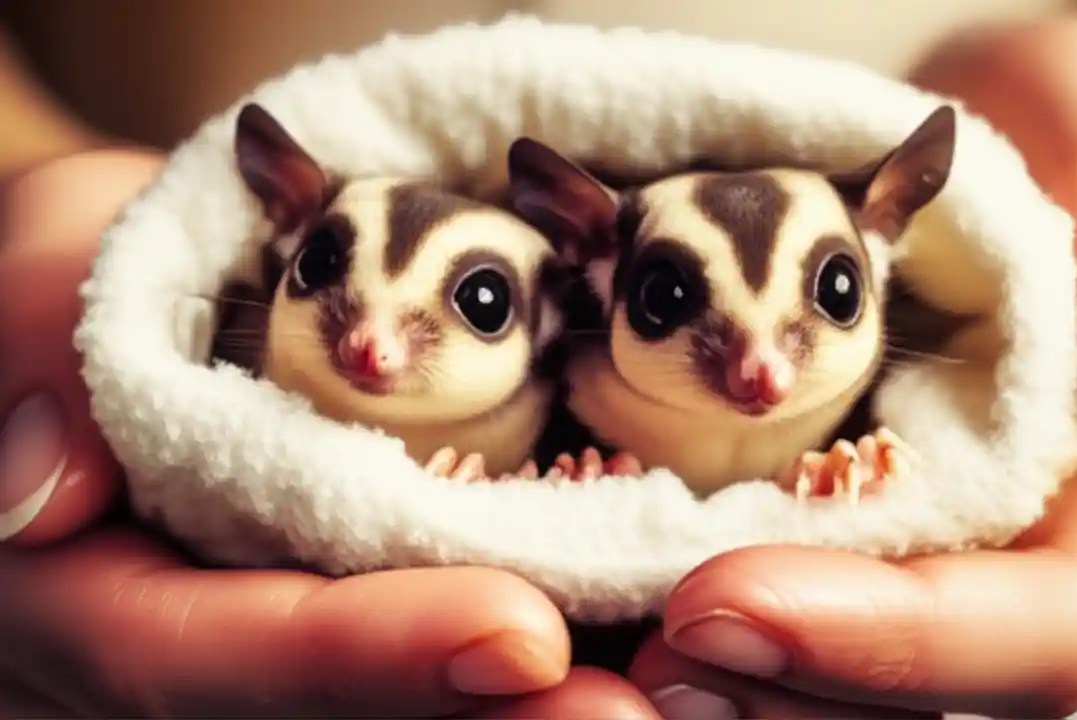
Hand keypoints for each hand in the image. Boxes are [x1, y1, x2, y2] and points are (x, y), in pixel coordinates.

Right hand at [0, 150, 661, 717]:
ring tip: (677, 694)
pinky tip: (653, 650)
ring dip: (538, 710)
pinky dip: (544, 666)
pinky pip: (446, 659)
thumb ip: (32, 336)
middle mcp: (197, 644)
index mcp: (94, 589)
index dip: (365, 655)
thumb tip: (42, 489)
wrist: (164, 307)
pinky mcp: (365, 618)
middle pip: (337, 715)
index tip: (521, 635)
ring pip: (403, 710)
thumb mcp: (48, 260)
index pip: (218, 648)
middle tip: (641, 708)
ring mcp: (281, 646)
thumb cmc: (107, 275)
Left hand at [629, 17, 1076, 718]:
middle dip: (794, 683)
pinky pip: (818, 618)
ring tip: (621, 652)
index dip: (894, 639)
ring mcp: (965, 551)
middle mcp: (1054, 545)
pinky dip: (735, 633)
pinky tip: (635, 608)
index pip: (1048, 620)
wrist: (1000, 140)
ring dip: (750, 683)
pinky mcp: (882, 531)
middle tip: (642, 648)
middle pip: (948, 682)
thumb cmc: (1063, 123)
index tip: (716, 599)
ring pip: (874, 683)